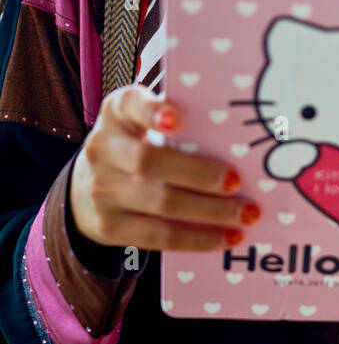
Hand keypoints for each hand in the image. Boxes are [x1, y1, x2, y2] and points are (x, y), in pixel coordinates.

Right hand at [68, 86, 260, 251]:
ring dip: (210, 211)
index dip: (151, 111)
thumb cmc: (138, 145)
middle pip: (149, 163)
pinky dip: (198, 238)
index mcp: (117, 113)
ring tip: (246, 214)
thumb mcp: (144, 123)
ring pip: (161, 204)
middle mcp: (102, 149)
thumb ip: (180, 120)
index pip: (130, 105)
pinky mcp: (108, 227)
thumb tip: (239, 137)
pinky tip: (227, 236)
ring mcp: (102, 191)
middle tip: (237, 182)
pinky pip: (159, 236)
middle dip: (198, 174)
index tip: (177, 119)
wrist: (88, 187)